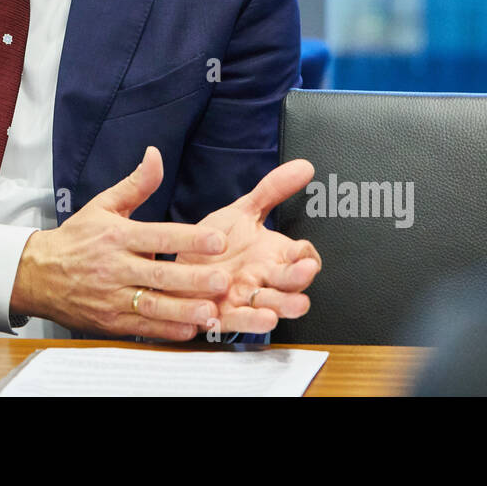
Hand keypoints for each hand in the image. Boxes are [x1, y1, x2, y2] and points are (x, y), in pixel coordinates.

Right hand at [10, 146, 234, 339]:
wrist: (36, 274)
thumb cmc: (76, 239)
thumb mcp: (103, 205)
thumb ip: (136, 184)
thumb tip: (156, 155)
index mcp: (117, 235)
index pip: (158, 235)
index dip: (189, 238)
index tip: (217, 241)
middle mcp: (115, 267)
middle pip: (159, 274)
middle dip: (193, 279)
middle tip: (223, 280)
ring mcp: (112, 297)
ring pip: (153, 305)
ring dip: (183, 311)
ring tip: (211, 312)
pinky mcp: (109, 321)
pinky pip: (142, 327)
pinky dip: (166, 331)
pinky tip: (189, 331)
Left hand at [175, 157, 321, 333]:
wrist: (179, 268)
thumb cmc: (214, 243)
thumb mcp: (243, 210)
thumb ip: (273, 189)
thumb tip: (304, 166)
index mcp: (273, 254)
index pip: (302, 256)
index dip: (306, 256)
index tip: (307, 254)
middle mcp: (263, 278)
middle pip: (290, 282)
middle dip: (299, 278)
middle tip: (304, 272)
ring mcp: (246, 298)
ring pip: (271, 305)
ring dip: (283, 306)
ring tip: (291, 304)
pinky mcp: (224, 315)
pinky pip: (241, 321)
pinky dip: (251, 321)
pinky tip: (260, 317)